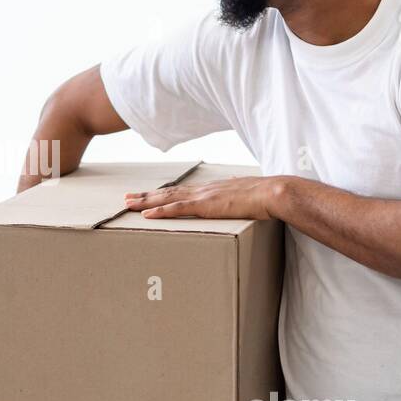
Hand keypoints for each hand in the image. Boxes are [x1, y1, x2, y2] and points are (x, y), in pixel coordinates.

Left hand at [124, 175, 288, 220]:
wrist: (272, 192)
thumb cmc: (263, 195)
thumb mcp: (245, 192)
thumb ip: (236, 190)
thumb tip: (234, 185)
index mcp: (210, 189)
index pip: (180, 190)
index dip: (162, 193)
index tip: (148, 195)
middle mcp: (202, 190)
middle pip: (168, 192)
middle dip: (146, 196)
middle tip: (127, 198)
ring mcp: (202, 197)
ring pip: (167, 199)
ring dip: (146, 202)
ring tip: (129, 205)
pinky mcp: (206, 206)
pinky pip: (177, 209)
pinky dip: (160, 212)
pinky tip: (147, 215)